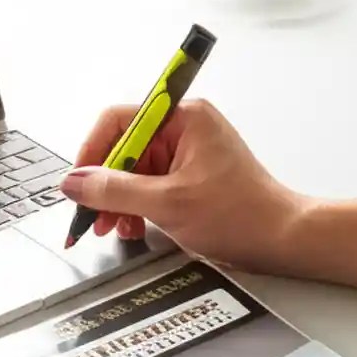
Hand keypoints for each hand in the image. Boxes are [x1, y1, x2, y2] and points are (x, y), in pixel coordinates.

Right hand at [61, 100, 305, 270]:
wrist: (281, 239)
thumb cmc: (241, 214)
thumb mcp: (168, 203)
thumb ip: (115, 191)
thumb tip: (75, 182)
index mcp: (184, 117)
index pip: (119, 120)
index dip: (93, 152)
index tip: (79, 183)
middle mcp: (185, 128)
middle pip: (124, 147)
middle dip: (105, 184)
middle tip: (92, 215)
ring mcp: (188, 153)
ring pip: (134, 170)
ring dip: (119, 200)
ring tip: (114, 228)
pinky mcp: (190, 176)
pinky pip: (150, 184)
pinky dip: (137, 206)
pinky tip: (133, 227)